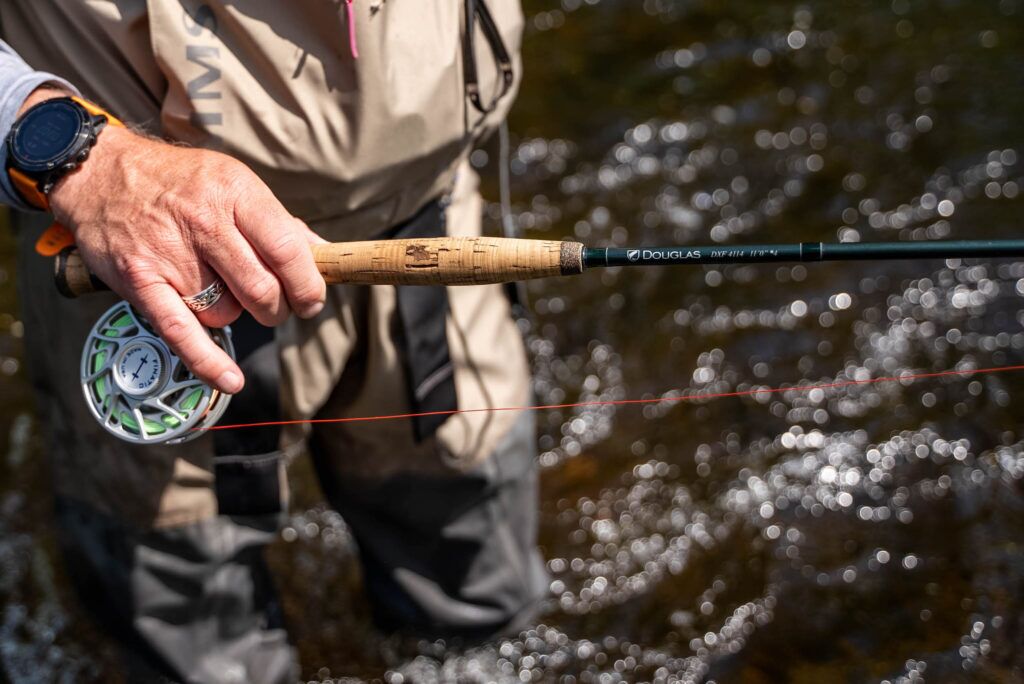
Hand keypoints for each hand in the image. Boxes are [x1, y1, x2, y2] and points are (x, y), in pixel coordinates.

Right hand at [33, 93, 326, 393]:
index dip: (308, 284)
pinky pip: (180, 331)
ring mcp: (170, 253)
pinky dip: (207, 360)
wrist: (101, 174)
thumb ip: (281, 224)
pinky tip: (230, 379)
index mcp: (235, 194)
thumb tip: (327, 257)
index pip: (287, 250)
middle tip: (274, 306)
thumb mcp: (236, 184)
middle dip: (278, 309)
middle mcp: (204, 222)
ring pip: (226, 311)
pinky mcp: (141, 281)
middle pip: (262, 289)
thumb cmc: (181, 183)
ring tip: (215, 287)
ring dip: (231, 312)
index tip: (312, 300)